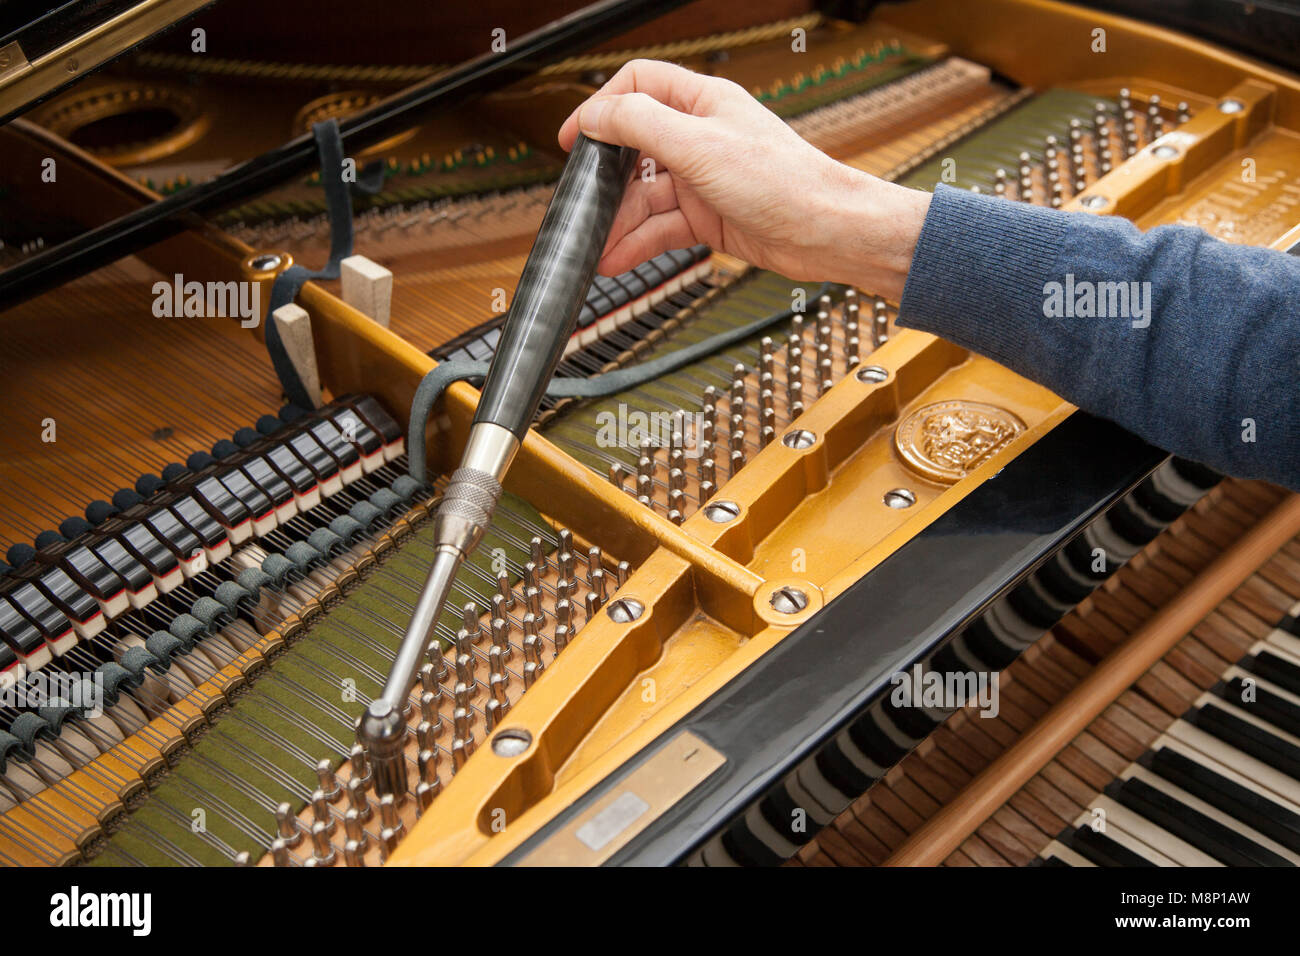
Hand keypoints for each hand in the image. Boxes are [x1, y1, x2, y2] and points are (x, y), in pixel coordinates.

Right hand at [558, 59, 930, 300]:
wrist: (826, 232)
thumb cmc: (784, 181)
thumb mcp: (701, 145)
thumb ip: (642, 125)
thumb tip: (596, 115)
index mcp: (701, 103)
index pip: (638, 87)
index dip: (601, 109)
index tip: (575, 139)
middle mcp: (699, 138)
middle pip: (633, 150)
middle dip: (604, 179)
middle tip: (580, 204)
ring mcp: (702, 180)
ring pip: (644, 197)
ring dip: (617, 222)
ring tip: (595, 246)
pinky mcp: (708, 218)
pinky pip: (661, 228)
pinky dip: (638, 243)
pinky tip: (617, 257)